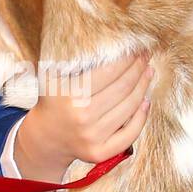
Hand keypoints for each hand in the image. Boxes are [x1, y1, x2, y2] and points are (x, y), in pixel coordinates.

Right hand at [15, 51, 153, 181]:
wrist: (45, 137)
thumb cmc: (55, 100)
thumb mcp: (54, 76)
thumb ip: (74, 58)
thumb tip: (109, 38)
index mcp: (69, 94)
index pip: (109, 71)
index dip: (127, 57)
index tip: (136, 47)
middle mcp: (81, 116)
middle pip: (123, 87)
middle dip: (139, 68)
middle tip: (146, 56)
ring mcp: (91, 137)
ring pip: (130, 107)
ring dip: (143, 87)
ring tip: (148, 73)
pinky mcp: (99, 153)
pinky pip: (130, 133)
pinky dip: (142, 116)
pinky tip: (145, 101)